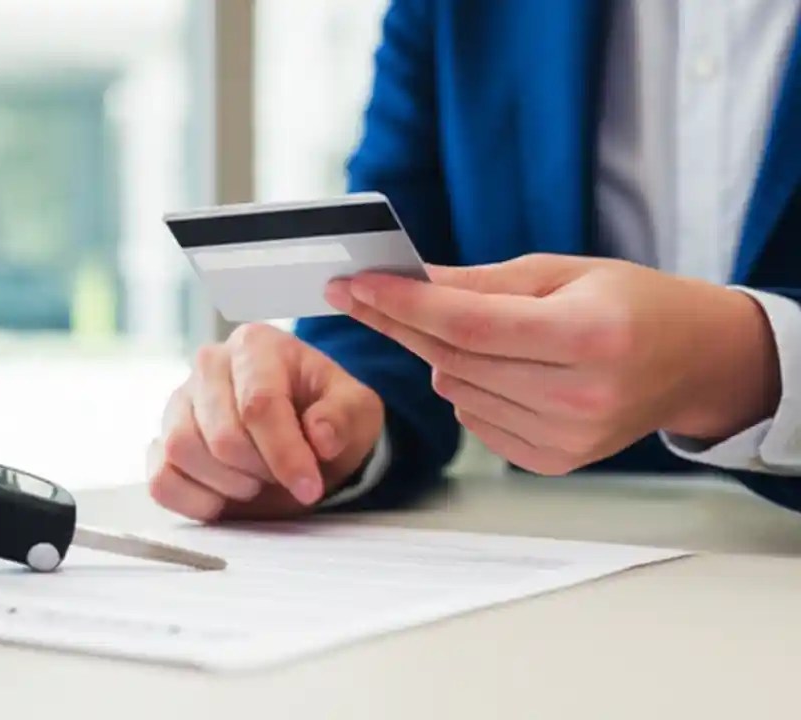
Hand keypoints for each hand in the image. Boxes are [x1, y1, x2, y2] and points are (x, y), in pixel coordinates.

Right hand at [149, 323, 383, 521]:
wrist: (303, 434)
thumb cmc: (325, 416)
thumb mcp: (356, 410)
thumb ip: (344, 417)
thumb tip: (320, 436)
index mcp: (255, 345)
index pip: (259, 404)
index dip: (285, 454)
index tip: (309, 486)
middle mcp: (208, 365)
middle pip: (221, 435)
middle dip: (260, 470)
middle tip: (282, 476)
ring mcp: (178, 403)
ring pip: (182, 451)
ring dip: (227, 484)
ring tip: (254, 481)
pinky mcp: (161, 441)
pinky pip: (160, 479)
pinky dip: (192, 500)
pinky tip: (223, 499)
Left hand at [325, 254, 780, 474]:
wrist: (690, 362)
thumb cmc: (628, 304)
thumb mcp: (561, 272)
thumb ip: (480, 282)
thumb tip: (407, 280)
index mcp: (589, 337)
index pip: (469, 324)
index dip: (404, 304)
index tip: (355, 285)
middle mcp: (580, 397)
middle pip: (454, 359)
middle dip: (402, 323)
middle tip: (362, 294)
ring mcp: (567, 438)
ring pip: (455, 390)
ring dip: (443, 356)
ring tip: (483, 332)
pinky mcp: (553, 462)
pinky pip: (473, 420)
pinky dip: (468, 390)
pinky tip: (503, 370)